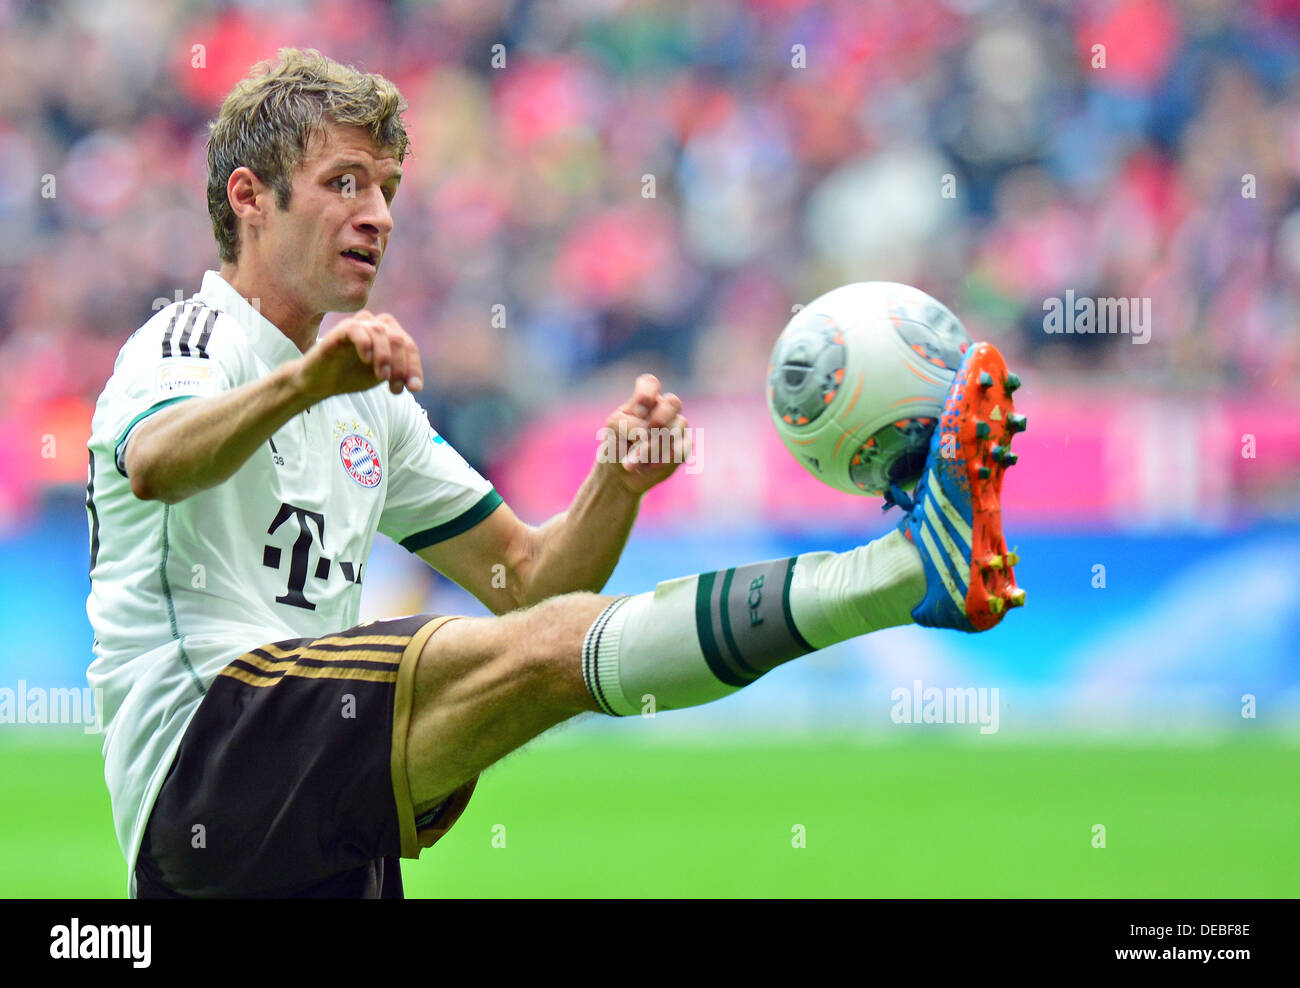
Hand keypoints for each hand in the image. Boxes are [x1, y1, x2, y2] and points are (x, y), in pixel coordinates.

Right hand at [293, 311, 423, 401]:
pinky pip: (356, 328)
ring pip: (380, 331)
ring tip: (382, 377)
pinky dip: (365, 343)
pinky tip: (366, 360)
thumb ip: (398, 374)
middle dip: (401, 365)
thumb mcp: (380, 377)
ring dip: (385, 357)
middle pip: (398, 338)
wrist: (320, 382)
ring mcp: (357, 326)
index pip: (409, 346)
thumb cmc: (350, 376)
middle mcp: (374, 325)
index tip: (414, 389)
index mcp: (388, 335)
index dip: (414, 367)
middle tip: (396, 388)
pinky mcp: (339, 331)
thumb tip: (416, 384)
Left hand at [599, 373, 690, 494]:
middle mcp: (664, 409)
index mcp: (645, 400)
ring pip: (677, 428)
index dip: (646, 394)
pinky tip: (646, 467)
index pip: (650, 384)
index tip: (637, 412)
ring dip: (652, 448)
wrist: (622, 475)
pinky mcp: (684, 446)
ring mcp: (677, 427)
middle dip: (660, 419)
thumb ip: (629, 423)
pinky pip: (681, 449)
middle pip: (673, 402)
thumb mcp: (615, 429)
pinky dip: (661, 459)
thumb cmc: (617, 446)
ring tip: (633, 463)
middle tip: (643, 436)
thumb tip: (647, 435)